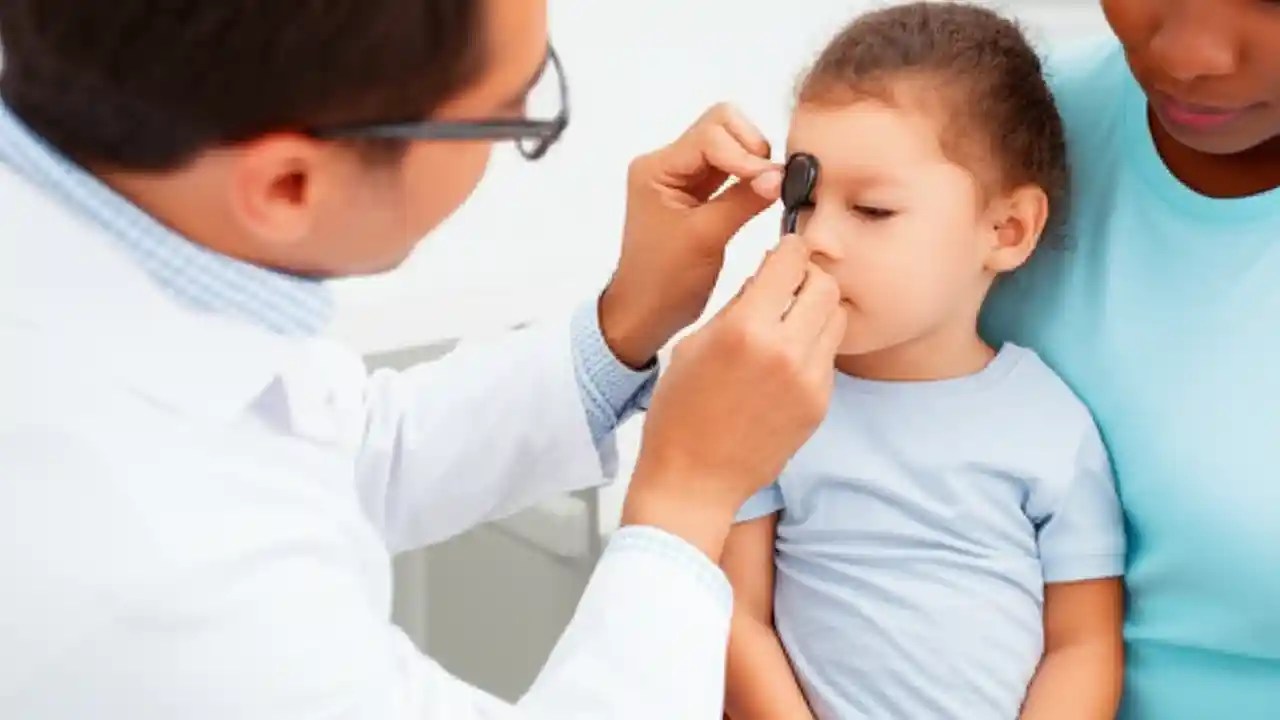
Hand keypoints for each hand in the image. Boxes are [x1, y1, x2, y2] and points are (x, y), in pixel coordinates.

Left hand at [600, 103, 783, 367]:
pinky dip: (750, 176)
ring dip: (753, 162)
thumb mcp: (706, 238)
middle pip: (721, 125)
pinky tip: (762, 195)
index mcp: (656, 168)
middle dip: (751, 148)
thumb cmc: (663, 281)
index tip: (770, 182)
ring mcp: (683, 176)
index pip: (710, 134)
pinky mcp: (698, 192)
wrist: (646, 312)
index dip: (745, 154)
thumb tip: (780, 177)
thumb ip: (743, 201)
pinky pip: (731, 168)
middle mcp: (667, 164)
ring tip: (767, 191)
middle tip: (768, 183)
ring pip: (730, 143)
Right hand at [621, 236, 847, 560]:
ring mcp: (808, 380)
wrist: (695, 479)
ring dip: (817, 311)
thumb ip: (737, 306)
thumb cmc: (681, 412)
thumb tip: (767, 277)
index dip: (787, 250)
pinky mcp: (820, 404)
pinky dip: (813, 347)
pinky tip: (786, 361)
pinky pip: (829, 356)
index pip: (790, 262)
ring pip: (836, 319)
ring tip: (790, 323)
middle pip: (825, 286)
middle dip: (808, 278)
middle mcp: (785, 351)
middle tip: (789, 286)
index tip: (783, 252)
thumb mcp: (695, 344)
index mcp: (745, 329)